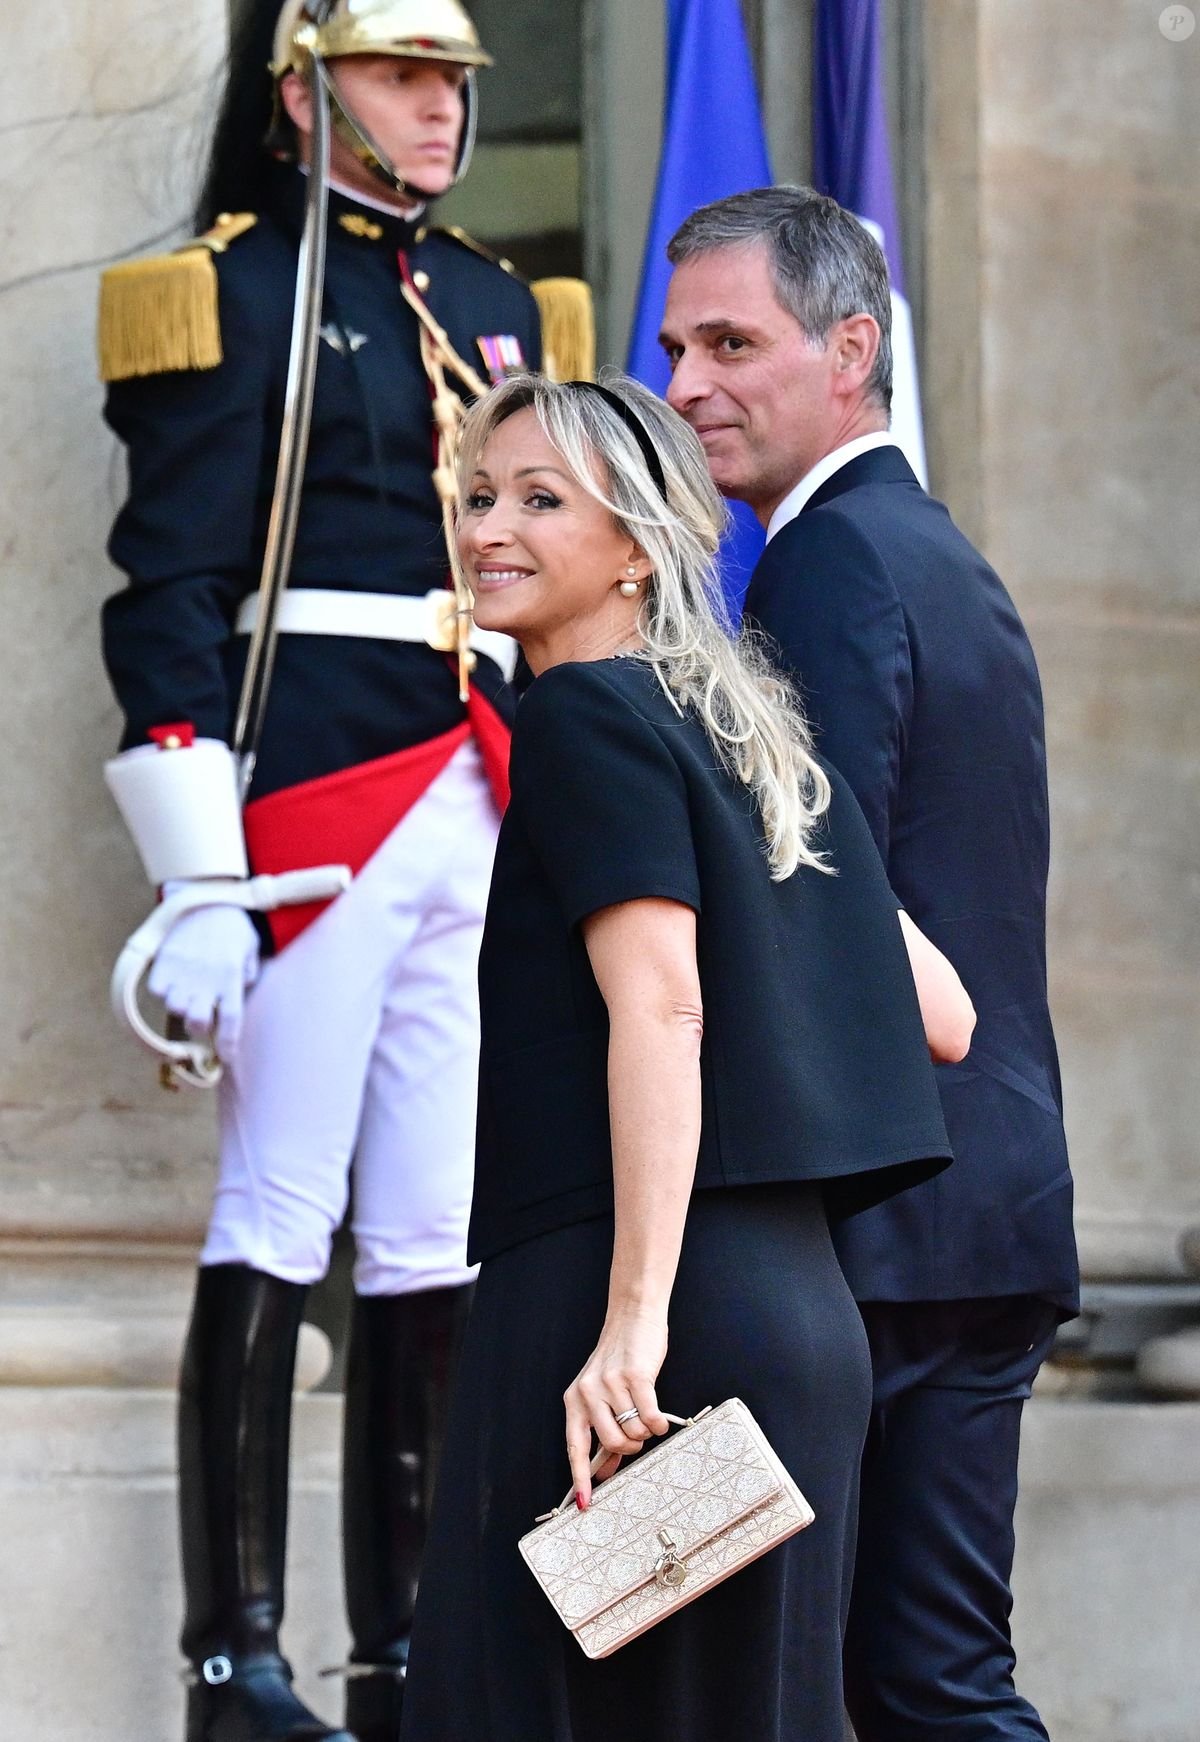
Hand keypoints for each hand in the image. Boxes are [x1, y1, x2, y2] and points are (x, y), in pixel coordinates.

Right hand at [147, 889, 259, 1062]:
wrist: (206, 893)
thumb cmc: (234, 923)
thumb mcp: (251, 948)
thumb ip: (247, 974)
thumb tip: (241, 992)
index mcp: (231, 976)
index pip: (230, 1020)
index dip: (228, 1043)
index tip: (226, 1057)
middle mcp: (206, 978)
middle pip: (198, 1022)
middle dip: (201, 1026)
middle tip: (204, 1013)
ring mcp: (182, 970)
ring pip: (175, 1008)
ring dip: (182, 1006)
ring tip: (189, 991)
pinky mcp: (163, 961)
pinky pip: (157, 990)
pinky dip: (163, 990)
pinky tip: (173, 979)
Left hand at [564, 1306, 670, 1508]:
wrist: (632, 1318)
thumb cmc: (618, 1360)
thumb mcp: (599, 1394)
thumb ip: (601, 1429)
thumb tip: (606, 1469)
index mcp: (574, 1400)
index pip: (575, 1447)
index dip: (581, 1478)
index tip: (584, 1504)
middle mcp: (588, 1393)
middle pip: (612, 1444)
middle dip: (630, 1447)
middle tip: (637, 1435)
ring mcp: (611, 1384)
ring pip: (634, 1432)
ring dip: (646, 1431)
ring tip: (646, 1414)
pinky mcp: (635, 1376)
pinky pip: (651, 1418)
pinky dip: (659, 1424)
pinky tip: (659, 1417)